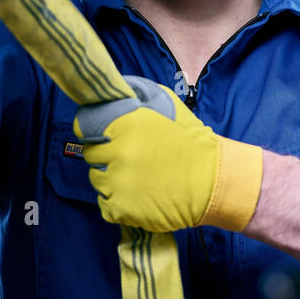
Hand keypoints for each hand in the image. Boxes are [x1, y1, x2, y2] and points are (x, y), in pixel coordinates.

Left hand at [73, 75, 262, 232]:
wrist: (214, 182)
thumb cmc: (193, 143)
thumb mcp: (168, 106)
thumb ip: (139, 94)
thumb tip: (117, 90)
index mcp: (125, 123)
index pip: (86, 129)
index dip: (97, 134)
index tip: (108, 138)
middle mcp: (118, 152)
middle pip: (92, 156)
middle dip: (108, 156)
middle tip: (132, 159)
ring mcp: (118, 183)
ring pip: (97, 181)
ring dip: (112, 180)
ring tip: (138, 178)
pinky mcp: (121, 209)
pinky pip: (105, 204)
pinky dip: (118, 202)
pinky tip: (138, 195)